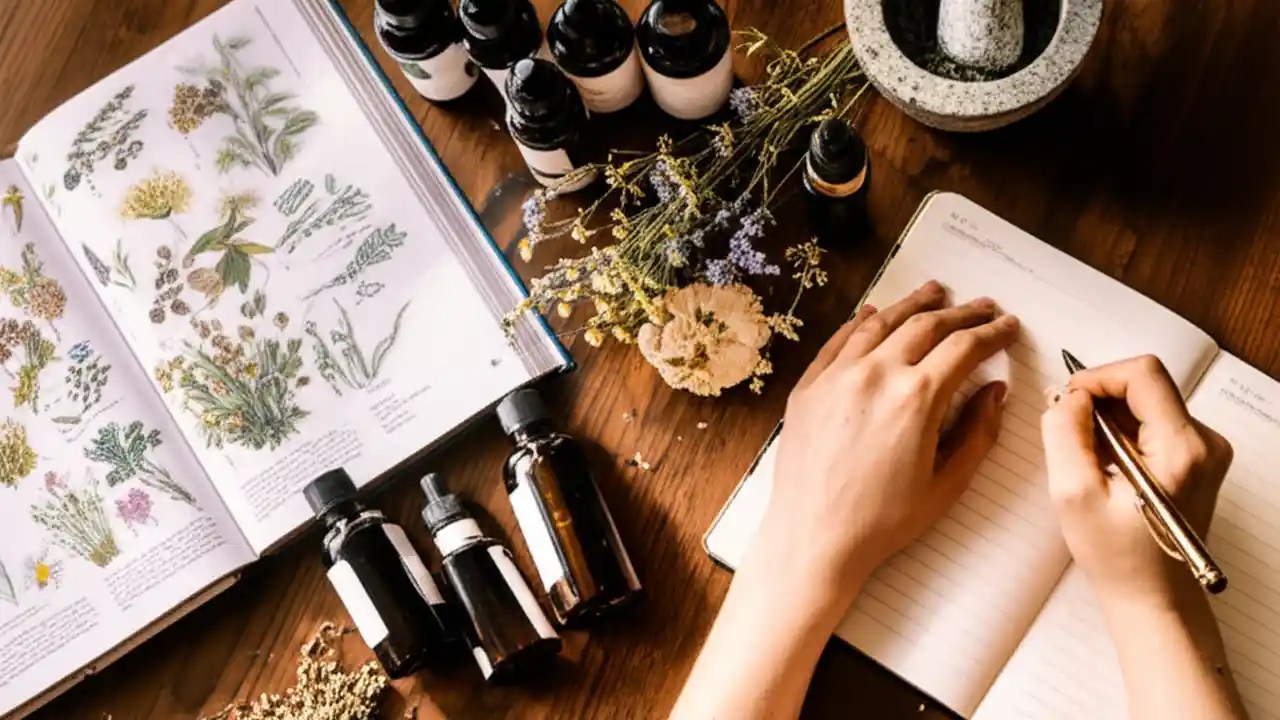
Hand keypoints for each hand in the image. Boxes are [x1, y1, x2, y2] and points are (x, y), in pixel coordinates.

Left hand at [757, 280, 1018, 602]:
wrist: (813, 538)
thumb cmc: (881, 521)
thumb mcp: (946, 485)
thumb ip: (977, 432)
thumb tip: (995, 390)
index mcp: (916, 398)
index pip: (964, 347)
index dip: (992, 332)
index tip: (1007, 325)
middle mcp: (875, 375)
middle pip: (926, 326)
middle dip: (961, 313)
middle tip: (982, 306)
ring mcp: (836, 376)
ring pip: (881, 323)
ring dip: (913, 304)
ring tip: (935, 292)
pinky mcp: (809, 386)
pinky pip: (839, 341)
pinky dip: (862, 322)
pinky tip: (875, 314)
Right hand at [1042, 355, 1233, 610]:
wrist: (1154, 598)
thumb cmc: (1118, 558)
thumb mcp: (1074, 494)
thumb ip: (1064, 432)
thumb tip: (1069, 396)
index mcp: (1182, 448)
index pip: (1142, 374)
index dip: (1097, 378)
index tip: (1068, 402)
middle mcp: (1205, 443)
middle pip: (1144, 387)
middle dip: (1099, 402)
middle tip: (1070, 437)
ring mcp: (1204, 451)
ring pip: (1145, 404)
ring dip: (1108, 421)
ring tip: (1089, 462)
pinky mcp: (1195, 459)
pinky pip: (1151, 423)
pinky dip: (1121, 435)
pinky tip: (1106, 469)